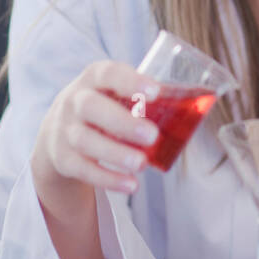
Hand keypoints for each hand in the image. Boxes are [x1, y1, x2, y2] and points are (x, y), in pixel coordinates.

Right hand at [31, 59, 160, 202]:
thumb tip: (202, 101)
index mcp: (92, 79)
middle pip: (91, 107)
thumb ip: (144, 97)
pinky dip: (107, 179)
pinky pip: (83, 169)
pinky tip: (131, 185)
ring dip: (115, 153)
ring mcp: (65, 131)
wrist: (56, 133)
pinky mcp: (63, 159)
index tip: (156, 92)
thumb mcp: (114, 94)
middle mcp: (74, 101)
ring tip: (143, 163)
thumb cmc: (103, 107)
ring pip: (85, 140)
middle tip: (152, 135)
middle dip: (122, 122)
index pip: (107, 73)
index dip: (130, 81)